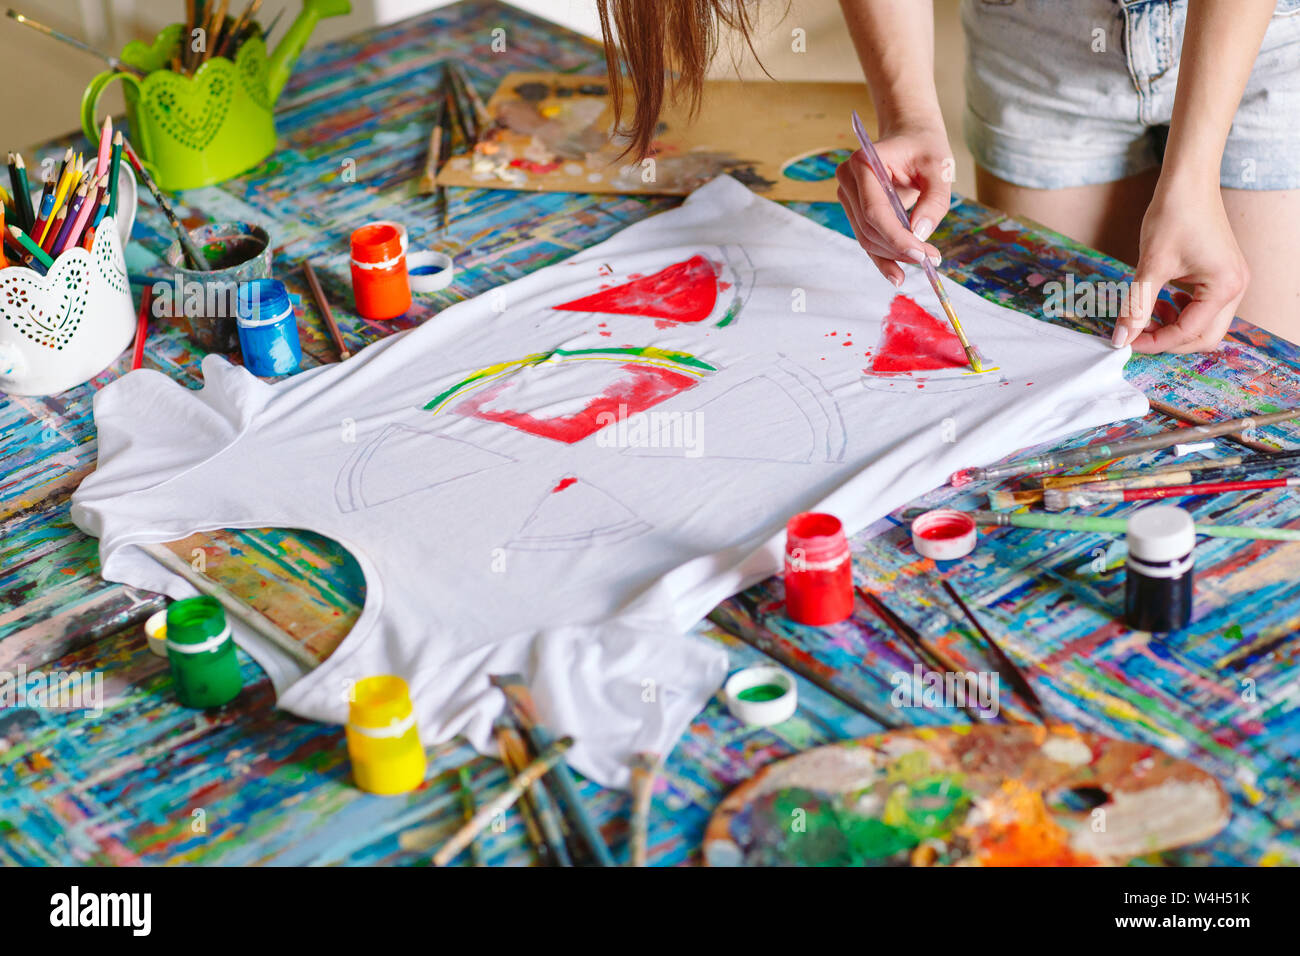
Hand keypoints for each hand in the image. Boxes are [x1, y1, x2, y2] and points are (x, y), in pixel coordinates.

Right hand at [835, 123, 952, 285]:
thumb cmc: (925, 148)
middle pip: (869, 227)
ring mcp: (848, 196)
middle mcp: (848, 180)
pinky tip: (896, 275)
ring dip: (894, 254)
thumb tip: (920, 234)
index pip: (874, 210)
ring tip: (925, 260)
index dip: (896, 236)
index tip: (922, 253)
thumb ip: (934, 200)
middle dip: (899, 248)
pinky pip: (867, 238)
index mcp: (863, 162)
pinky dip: (883, 257)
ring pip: (867, 238)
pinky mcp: (854, 210)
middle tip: (931, 259)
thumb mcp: (940, 168)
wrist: (911, 137)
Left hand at [1114, 178, 1249, 352]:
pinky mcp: (1222, 275)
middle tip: (1137, 332)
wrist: (1188, 182)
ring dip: (1175, 326)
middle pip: (1204, 337)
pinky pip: (1205, 308)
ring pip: (1204, 325)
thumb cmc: (1174, 215)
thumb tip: (1120, 339)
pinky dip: (1182, 312)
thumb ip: (1137, 306)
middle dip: (1168, 340)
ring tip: (1149, 312)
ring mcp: (1232, 282)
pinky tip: (1163, 300)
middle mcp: (1236, 288)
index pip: (1188, 333)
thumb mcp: (1151, 266)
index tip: (1126, 341)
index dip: (1154, 342)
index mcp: (1224, 288)